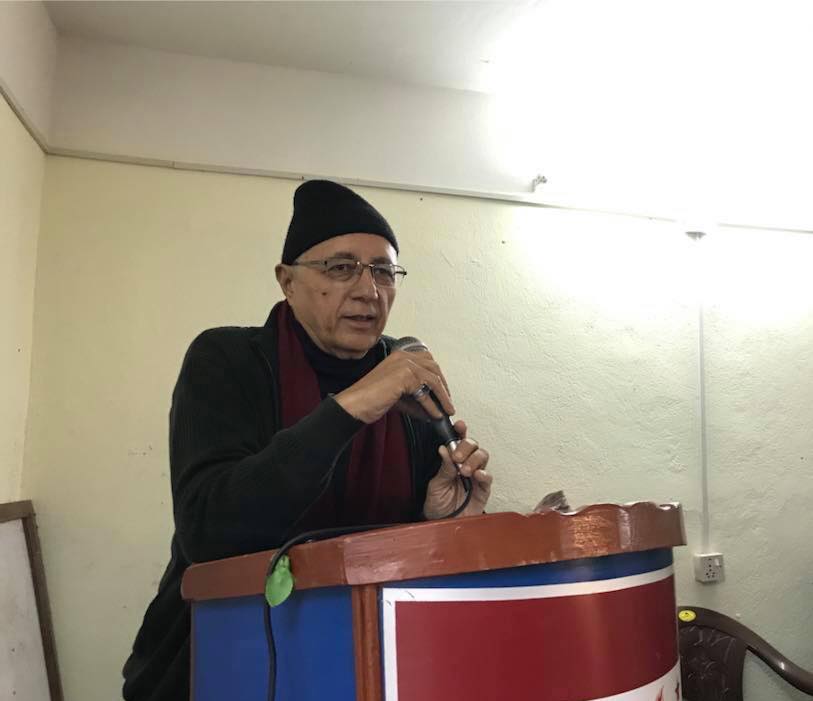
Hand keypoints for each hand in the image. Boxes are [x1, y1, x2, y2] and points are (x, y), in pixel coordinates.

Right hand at [335, 349, 453, 424]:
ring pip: (433, 379)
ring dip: (443, 397)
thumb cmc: (370, 399)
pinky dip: (432, 405)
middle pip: (434, 368)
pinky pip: (426, 392)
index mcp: (400, 355)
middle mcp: (403, 356)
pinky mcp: (404, 376)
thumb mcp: (398, 395)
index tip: (443, 391)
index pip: (427, 361)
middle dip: (444, 386)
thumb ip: (415, 397)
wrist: (355, 404)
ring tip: (447, 410)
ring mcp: (404, 364)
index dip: (438, 376)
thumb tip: (433, 407)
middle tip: (448, 402)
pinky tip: (434, 415)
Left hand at [423, 420, 491, 518]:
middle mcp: (466, 465)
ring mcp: (476, 476)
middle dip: (466, 447)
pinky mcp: (483, 490)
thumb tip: (444, 448)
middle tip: (456, 456)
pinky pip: (488, 477)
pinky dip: (484, 473)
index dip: (460, 431)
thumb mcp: (436, 484)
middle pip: (474, 446)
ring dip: (474, 459)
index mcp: (453, 461)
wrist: (441, 524)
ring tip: (463, 470)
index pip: (459, 441)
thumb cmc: (437, 504)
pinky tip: (476, 475)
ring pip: (483, 457)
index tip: (459, 425)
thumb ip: (443, 467)